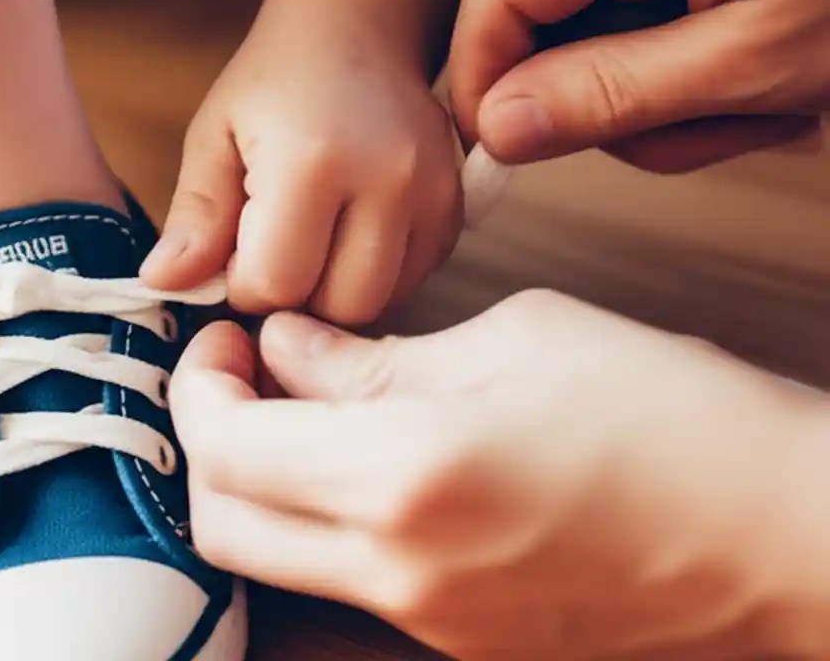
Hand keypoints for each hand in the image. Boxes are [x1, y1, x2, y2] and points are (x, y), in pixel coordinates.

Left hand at [141, 7, 461, 325]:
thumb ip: (193, 217)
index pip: (275, 285)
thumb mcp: (213, 138)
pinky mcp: (453, 208)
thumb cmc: (272, 84)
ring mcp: (429, 195)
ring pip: (378, 304)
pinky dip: (374, 279)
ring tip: (309, 246)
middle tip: (271, 254)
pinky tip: (347, 239)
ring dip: (334, 296)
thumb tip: (161, 281)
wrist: (356, 31)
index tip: (234, 254)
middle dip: (292, 300)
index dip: (243, 286)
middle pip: (334, 307)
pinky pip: (411, 282)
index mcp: (311, 161)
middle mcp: (384, 181)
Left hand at [170, 292, 829, 658]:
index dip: (200, 385)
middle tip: (243, 377)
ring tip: (304, 411)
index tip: (226, 341)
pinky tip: (369, 461)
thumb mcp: (514, 341)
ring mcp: (426, 621)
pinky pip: (348, 581)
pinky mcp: (458, 642)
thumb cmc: (674, 418)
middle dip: (206, 445)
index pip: (226, 447)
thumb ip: (372, 356)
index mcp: (401, 477)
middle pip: (221, 525)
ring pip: (276, 561)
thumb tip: (287, 349)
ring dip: (259, 486)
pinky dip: (323, 521)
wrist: (783, 534)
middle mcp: (397, 569)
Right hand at [449, 0, 829, 172]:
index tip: (506, 150)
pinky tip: (736, 62)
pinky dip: (671, 56)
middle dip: (594, 91)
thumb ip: (612, 93)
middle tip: (688, 125)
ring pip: (581, 22)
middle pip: (533, 12)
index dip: (487, 81)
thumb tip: (500, 125)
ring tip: (745, 95)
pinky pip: (625, 7)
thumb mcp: (757, 56)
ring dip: (646, 86)